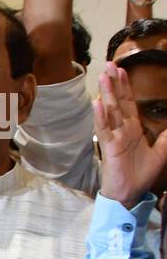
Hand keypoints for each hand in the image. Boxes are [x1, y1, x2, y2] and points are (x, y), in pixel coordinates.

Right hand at [93, 61, 166, 205]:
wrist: (130, 194)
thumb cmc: (140, 175)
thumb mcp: (161, 153)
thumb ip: (166, 138)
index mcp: (132, 129)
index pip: (128, 103)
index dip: (125, 86)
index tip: (122, 69)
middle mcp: (121, 130)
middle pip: (117, 102)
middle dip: (114, 83)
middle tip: (109, 64)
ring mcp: (114, 137)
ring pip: (110, 111)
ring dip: (107, 93)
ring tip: (103, 76)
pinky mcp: (109, 147)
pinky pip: (104, 129)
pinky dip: (100, 116)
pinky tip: (98, 103)